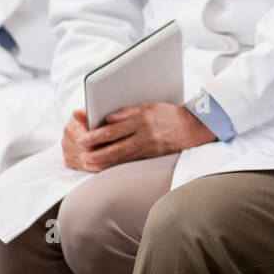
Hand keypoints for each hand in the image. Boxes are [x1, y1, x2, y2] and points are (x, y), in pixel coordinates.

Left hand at [63, 103, 215, 172]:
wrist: (192, 129)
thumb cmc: (168, 114)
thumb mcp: (149, 105)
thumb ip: (126, 112)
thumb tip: (106, 118)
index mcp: (142, 120)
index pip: (113, 130)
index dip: (95, 136)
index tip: (82, 139)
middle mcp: (144, 136)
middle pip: (114, 148)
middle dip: (95, 154)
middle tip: (81, 156)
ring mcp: (147, 148)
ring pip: (119, 159)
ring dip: (101, 163)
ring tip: (86, 163)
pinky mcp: (150, 157)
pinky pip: (127, 162)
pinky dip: (113, 165)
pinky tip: (102, 167)